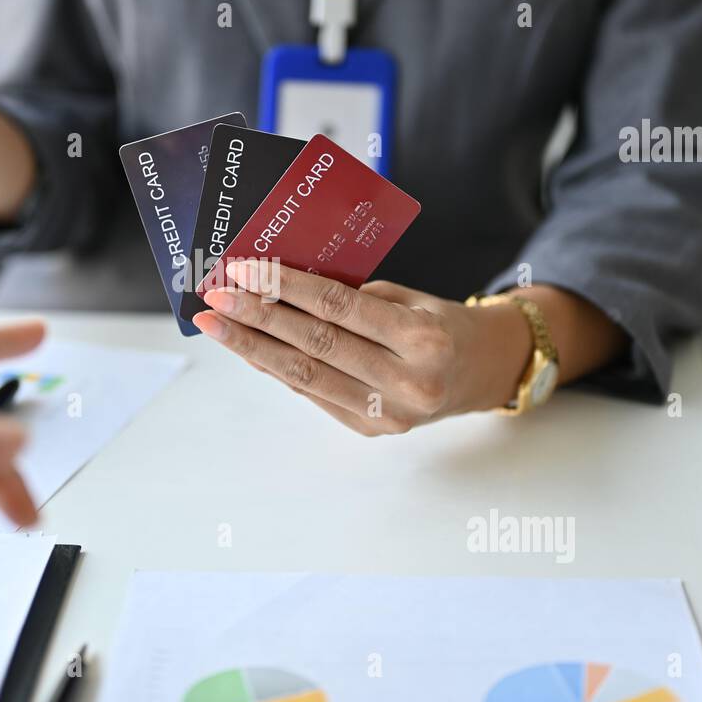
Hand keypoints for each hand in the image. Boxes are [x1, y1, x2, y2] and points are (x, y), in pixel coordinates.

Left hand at [192, 261, 533, 434]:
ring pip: (305, 377)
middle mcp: (406, 383)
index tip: (244, 269)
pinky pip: (314, 394)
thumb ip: (351, 298)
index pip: (339, 308)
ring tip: (218, 325)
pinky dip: (277, 368)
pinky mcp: (372, 431)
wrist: (485, 372)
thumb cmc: (440, 322)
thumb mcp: (408, 298)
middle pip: (315, 346)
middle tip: (215, 297)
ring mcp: (389, 415)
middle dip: (257, 319)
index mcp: (422, 338)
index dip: (286, 288)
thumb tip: (277, 289)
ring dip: (253, 349)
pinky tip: (249, 347)